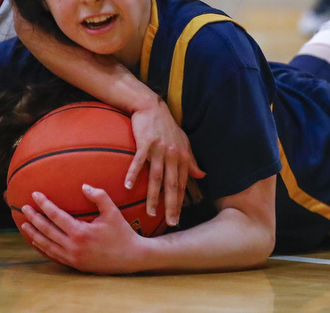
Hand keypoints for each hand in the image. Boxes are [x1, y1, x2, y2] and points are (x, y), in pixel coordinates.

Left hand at [20, 186, 145, 273]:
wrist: (131, 258)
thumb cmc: (122, 233)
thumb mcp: (113, 212)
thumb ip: (99, 196)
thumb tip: (83, 186)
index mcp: (80, 233)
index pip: (56, 216)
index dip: (44, 204)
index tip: (35, 194)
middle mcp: (73, 247)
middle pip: (47, 230)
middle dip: (34, 218)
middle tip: (24, 208)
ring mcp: (73, 258)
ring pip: (47, 245)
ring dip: (34, 234)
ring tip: (24, 225)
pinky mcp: (75, 265)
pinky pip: (54, 256)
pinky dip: (43, 248)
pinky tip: (37, 242)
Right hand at [128, 99, 204, 226]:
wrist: (152, 107)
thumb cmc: (167, 126)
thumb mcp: (184, 142)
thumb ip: (191, 160)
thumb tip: (202, 175)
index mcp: (182, 156)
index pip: (182, 184)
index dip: (180, 202)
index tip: (177, 218)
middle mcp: (172, 155)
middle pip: (172, 185)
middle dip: (171, 205)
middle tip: (170, 222)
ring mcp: (158, 150)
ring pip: (156, 177)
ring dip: (153, 196)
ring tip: (151, 212)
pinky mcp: (145, 143)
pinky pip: (138, 162)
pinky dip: (133, 174)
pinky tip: (128, 186)